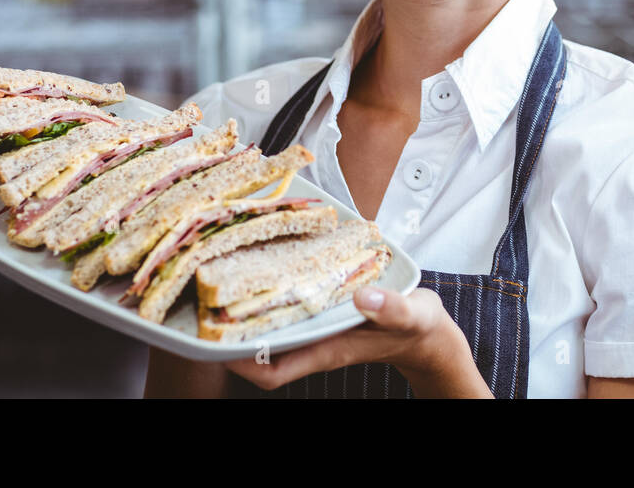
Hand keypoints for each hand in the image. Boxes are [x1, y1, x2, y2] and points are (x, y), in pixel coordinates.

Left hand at [224, 287, 492, 397]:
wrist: (429, 332)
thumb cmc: (420, 327)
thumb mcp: (412, 314)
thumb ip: (390, 308)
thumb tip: (362, 297)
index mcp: (329, 348)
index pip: (272, 369)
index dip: (239, 360)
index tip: (214, 339)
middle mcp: (316, 341)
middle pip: (260, 349)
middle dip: (231, 331)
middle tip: (205, 296)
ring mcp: (318, 329)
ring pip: (270, 327)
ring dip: (247, 308)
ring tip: (224, 274)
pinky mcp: (323, 312)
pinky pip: (287, 308)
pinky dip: (272, 291)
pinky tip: (265, 263)